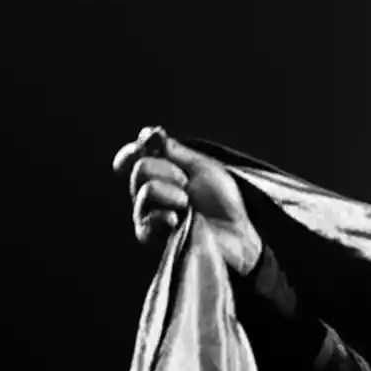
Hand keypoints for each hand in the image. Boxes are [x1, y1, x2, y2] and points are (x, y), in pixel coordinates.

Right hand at [114, 126, 262, 274]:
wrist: (237, 233)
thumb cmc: (223, 203)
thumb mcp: (203, 167)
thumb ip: (174, 151)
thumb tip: (148, 133)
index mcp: (160, 174)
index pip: (133, 159)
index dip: (134, 150)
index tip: (147, 142)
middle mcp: (150, 194)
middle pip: (141, 168)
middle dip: (167, 169)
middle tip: (187, 183)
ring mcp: (150, 216)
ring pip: (145, 191)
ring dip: (170, 192)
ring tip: (187, 204)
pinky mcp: (154, 238)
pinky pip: (145, 222)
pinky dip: (160, 215)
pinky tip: (175, 218)